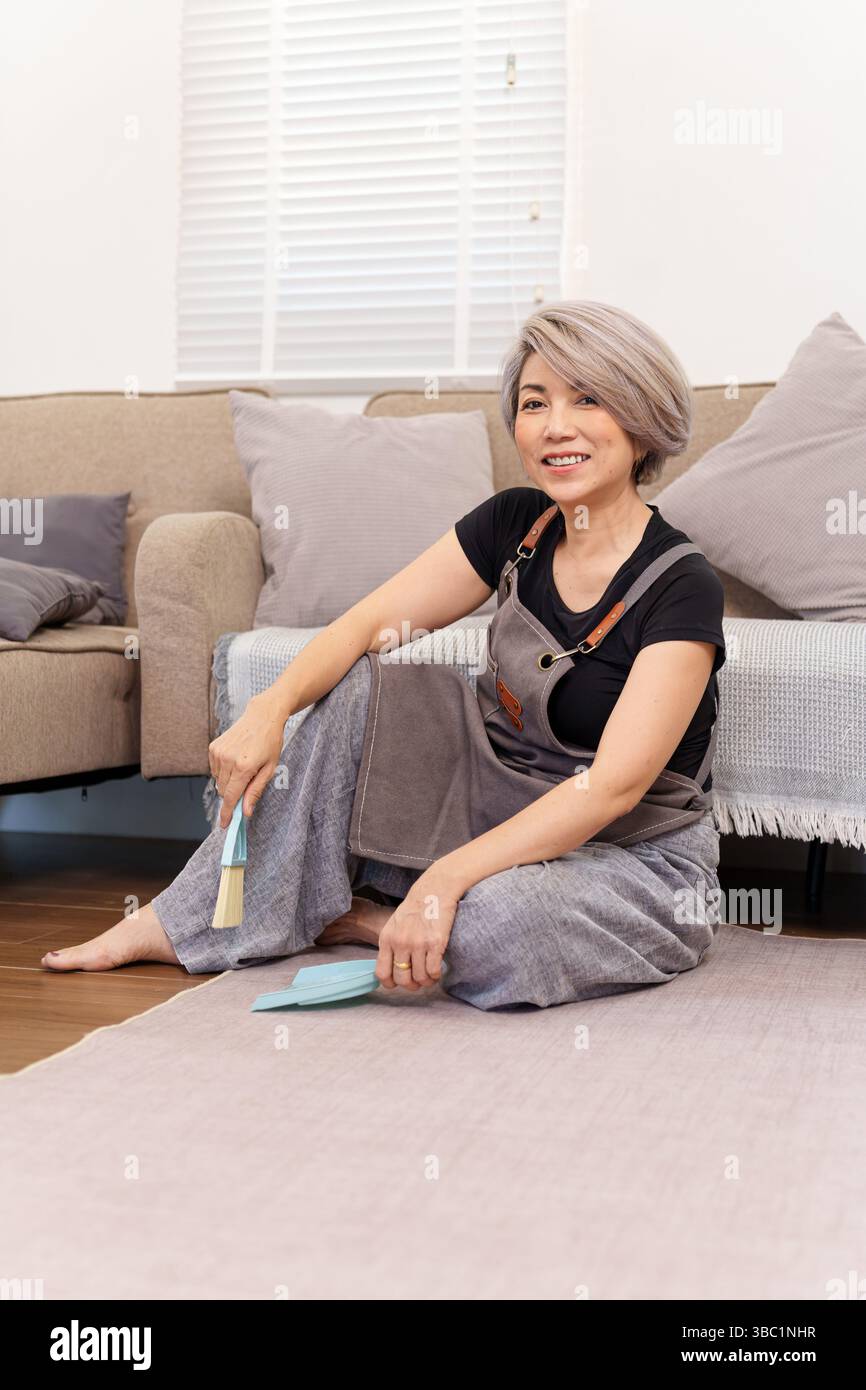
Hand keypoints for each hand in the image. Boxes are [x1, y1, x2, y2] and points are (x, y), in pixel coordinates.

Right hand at [208, 690, 287, 827]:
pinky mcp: (213, 747)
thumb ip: (255, 791)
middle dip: (233, 795)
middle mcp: (227, 760)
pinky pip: (215, 769)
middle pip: (223, 791)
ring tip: (244, 767)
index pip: (230, 797)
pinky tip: (236, 760)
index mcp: (244, 767)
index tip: (224, 825)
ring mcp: (218, 752)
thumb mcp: (270, 768)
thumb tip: (245, 812)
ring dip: (229, 782)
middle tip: (247, 785)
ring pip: (218, 781)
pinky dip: (224, 771)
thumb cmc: (270, 742)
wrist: (262, 716)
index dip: (227, 813)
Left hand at [375, 872, 462, 992]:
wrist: (434, 891)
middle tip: (417, 982)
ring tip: (429, 977)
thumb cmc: (414, 908)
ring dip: (426, 982)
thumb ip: (391, 945)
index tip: (398, 983)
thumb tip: (392, 969)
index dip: (390, 984)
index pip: (382, 973)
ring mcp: (418, 943)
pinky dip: (435, 976)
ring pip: (420, 978)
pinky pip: (433, 971)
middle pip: (402, 979)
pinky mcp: (435, 943)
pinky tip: (437, 971)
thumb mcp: (393, 925)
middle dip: (411, 986)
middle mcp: (400, 943)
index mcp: (386, 939)